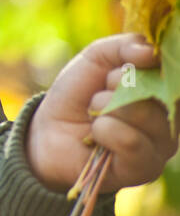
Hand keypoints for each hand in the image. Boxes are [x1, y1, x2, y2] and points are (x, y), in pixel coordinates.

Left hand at [25, 33, 178, 194]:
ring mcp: (161, 146)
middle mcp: (171, 120)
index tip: (114, 68)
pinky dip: (105, 130)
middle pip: (156, 91)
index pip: (172, 73)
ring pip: (144, 115)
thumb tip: (153, 52)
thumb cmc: (78, 92)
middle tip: (98, 94)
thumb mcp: (96, 57)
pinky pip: (132, 143)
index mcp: (164, 92)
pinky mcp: (145, 169)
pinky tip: (94, 134)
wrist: (48, 130)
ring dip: (105, 108)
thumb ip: (125, 46)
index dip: (139, 64)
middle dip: (115, 85)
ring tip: (94, 114)